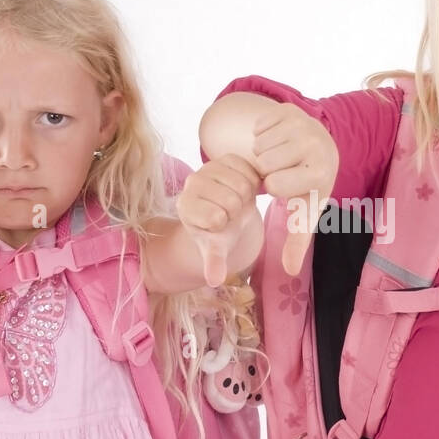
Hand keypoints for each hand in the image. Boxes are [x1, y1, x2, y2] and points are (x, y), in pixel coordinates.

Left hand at [176, 153, 261, 286]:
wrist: (228, 212)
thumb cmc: (220, 232)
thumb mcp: (216, 248)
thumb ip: (214, 262)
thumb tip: (214, 280)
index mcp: (185, 206)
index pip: (215, 218)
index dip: (224, 225)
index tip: (220, 224)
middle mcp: (192, 182)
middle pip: (231, 201)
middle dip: (237, 211)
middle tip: (232, 212)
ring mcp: (209, 167)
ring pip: (242, 185)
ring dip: (246, 197)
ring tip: (238, 200)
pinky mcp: (226, 158)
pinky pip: (250, 171)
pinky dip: (253, 182)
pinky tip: (244, 188)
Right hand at [250, 103, 338, 275]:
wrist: (320, 149)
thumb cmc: (307, 187)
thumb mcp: (303, 213)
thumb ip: (296, 243)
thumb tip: (290, 272)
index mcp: (319, 172)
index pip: (274, 184)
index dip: (273, 186)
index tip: (286, 186)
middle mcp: (315, 144)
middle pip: (264, 162)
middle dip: (266, 169)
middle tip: (281, 169)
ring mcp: (303, 122)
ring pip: (259, 144)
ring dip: (263, 153)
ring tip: (280, 157)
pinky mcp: (291, 108)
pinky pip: (258, 125)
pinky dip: (262, 135)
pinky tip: (278, 141)